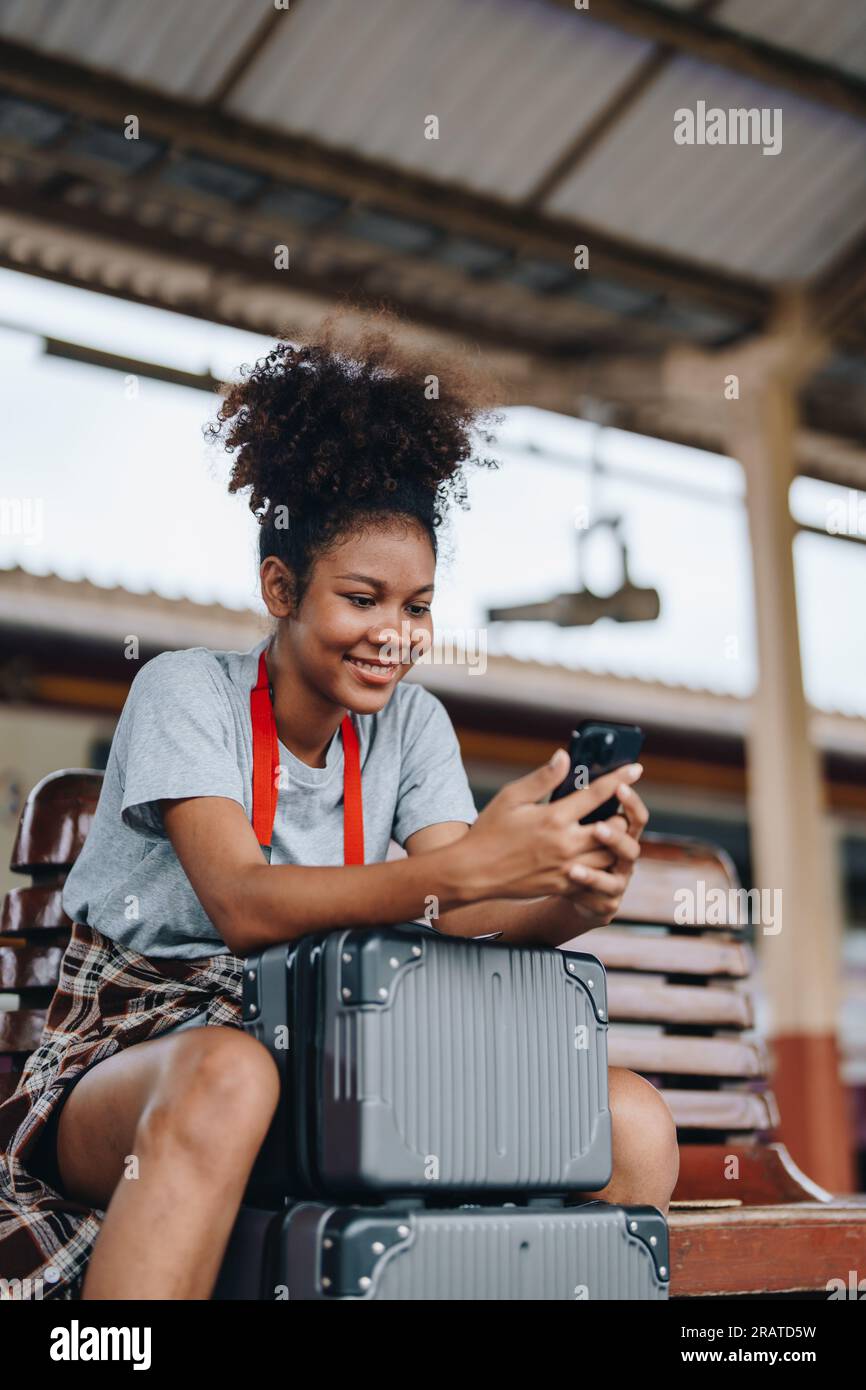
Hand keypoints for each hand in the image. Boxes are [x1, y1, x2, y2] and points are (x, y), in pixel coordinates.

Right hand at [451, 751, 643, 903]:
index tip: (636, 769)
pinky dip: (602, 865)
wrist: (474, 873)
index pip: (597, 793)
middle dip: (621, 815)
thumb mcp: (511, 797)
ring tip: (607, 831)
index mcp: (554, 818)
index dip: (620, 778)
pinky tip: (596, 855)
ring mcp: (567, 868)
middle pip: (614, 828)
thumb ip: (542, 778)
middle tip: (616, 808)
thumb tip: (564, 757)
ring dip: (615, 841)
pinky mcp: (564, 885)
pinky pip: (596, 876)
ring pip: (610, 855)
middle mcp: (566, 844)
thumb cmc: (489, 831)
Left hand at [561, 781, 648, 928]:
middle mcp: (621, 855)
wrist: (558, 887)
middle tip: (597, 826)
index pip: (631, 813)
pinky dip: (587, 888)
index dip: (629, 799)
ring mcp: (616, 880)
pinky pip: (601, 897)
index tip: (622, 782)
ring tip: (574, 864)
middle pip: (630, 843)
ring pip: (617, 874)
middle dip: (616, 835)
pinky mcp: (605, 902)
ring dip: (597, 869)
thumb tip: (562, 757)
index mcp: (616, 831)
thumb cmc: (562, 845)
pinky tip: (569, 878)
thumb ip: (564, 791)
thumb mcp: (557, 817)